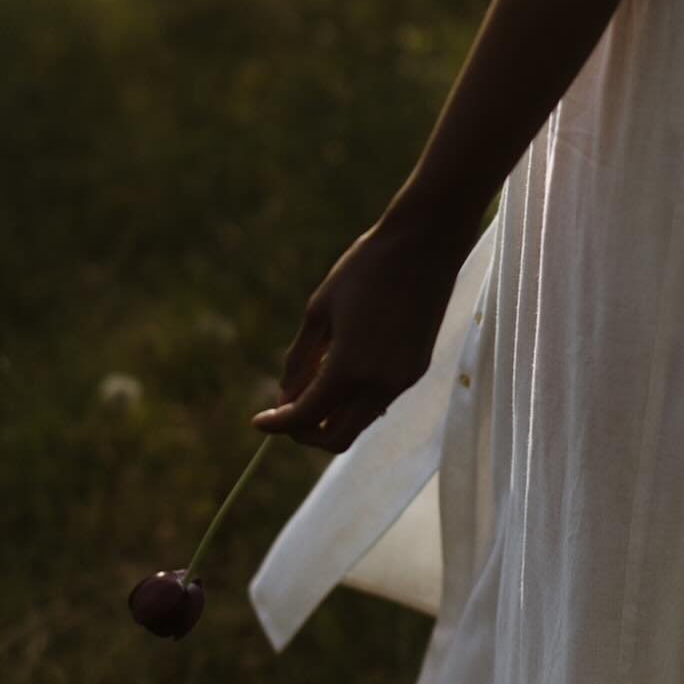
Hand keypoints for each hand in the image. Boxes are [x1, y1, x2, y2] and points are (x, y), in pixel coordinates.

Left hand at [251, 211, 472, 453]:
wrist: (425, 245)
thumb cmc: (364, 268)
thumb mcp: (319, 311)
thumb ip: (299, 359)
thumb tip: (285, 395)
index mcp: (350, 367)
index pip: (306, 416)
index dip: (278, 424)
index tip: (259, 422)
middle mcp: (380, 384)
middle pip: (336, 438)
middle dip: (305, 434)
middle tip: (285, 414)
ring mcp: (402, 381)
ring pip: (358, 422)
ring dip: (331, 415)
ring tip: (313, 378)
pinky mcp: (416, 371)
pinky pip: (377, 402)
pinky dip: (353, 400)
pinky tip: (340, 370)